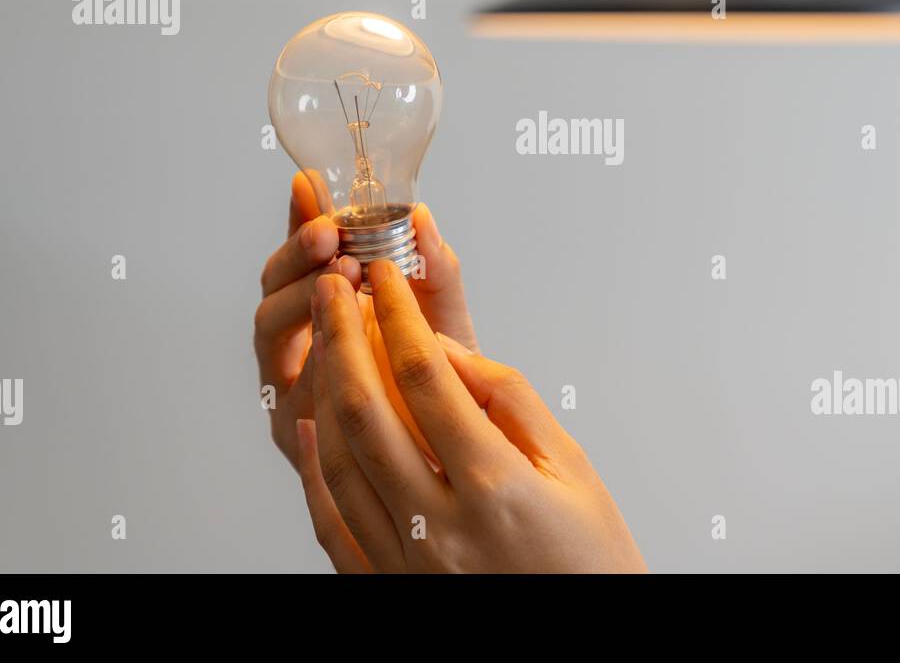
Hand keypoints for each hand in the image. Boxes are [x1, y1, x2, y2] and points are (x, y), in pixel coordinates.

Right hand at [255, 171, 477, 469]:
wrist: (458, 446)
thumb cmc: (442, 374)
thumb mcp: (441, 311)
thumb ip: (432, 265)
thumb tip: (421, 216)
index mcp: (321, 306)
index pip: (299, 253)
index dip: (299, 217)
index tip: (310, 185)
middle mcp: (296, 345)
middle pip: (273, 289)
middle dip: (297, 258)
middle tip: (329, 236)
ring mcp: (289, 388)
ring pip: (270, 336)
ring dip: (299, 301)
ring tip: (337, 278)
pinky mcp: (296, 436)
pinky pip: (288, 395)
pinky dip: (309, 364)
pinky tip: (330, 343)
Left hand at [295, 263, 646, 573]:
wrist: (585, 644)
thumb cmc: (590, 561)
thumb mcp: (572, 469)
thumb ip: (508, 402)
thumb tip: (443, 350)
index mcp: (494, 487)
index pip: (425, 378)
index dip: (398, 315)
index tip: (386, 274)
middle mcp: (439, 527)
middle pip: (366, 411)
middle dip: (342, 336)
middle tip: (335, 285)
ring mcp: (405, 563)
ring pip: (337, 462)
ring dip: (323, 391)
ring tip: (325, 341)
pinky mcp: (385, 589)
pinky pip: (331, 523)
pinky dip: (312, 468)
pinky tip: (309, 424)